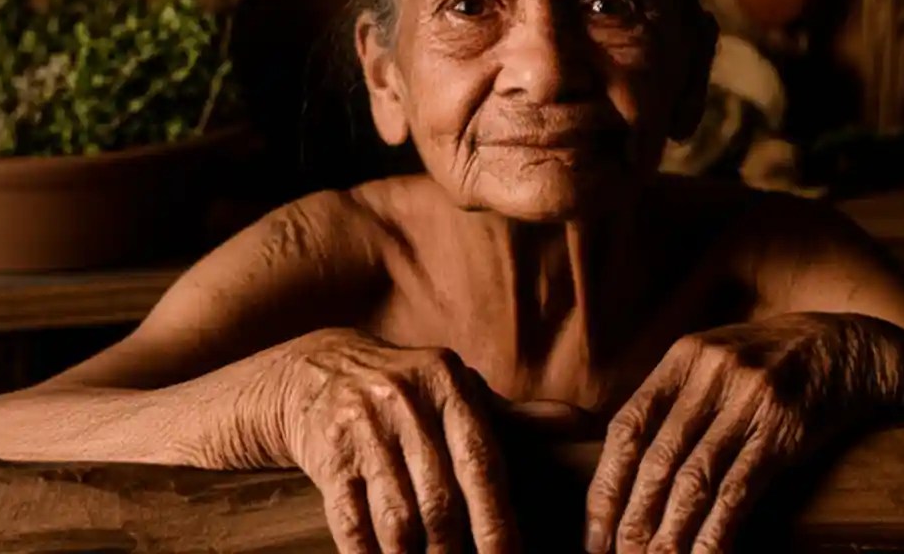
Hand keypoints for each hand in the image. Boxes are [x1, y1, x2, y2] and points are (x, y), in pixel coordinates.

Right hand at [273, 329, 516, 553]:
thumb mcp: (460, 388)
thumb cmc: (409, 389)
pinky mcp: (329, 457)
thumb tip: (584, 425)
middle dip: (456, 553)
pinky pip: (352, 523)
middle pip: (440, 502)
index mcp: (448, 386)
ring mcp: (363, 431)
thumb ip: (519, 416)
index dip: (497, 521)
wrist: (319, 368)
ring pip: (398, 520)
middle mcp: (406, 404)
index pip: (481, 464)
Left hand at [584, 313, 903, 552]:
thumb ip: (676, 398)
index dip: (606, 486)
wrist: (851, 347)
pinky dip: (716, 532)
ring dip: (670, 534)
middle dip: (634, 521)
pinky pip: (739, 491)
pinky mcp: (785, 430)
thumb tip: (627, 465)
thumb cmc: (775, 361)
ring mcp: (748, 401)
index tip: (595, 533)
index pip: (627, 427)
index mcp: (683, 357)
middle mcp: (710, 374)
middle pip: (656, 460)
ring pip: (694, 480)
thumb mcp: (717, 359)